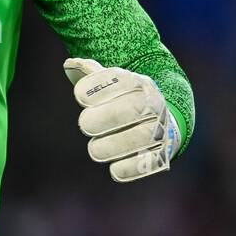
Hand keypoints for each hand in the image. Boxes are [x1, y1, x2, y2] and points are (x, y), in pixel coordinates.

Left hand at [63, 58, 178, 182]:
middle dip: (105, 116)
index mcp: (140, 84)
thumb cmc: (127, 99)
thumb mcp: (114, 83)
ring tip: (95, 149)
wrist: (165, 121)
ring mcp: (161, 129)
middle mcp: (154, 104)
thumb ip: (92, 73)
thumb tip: (70, 65)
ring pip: (141, 136)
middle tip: (85, 123)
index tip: (80, 96)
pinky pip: (151, 162)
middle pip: (132, 108)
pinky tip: (115, 170)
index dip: (98, 86)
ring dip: (113, 144)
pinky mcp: (163, 153)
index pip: (121, 80)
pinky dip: (132, 168)